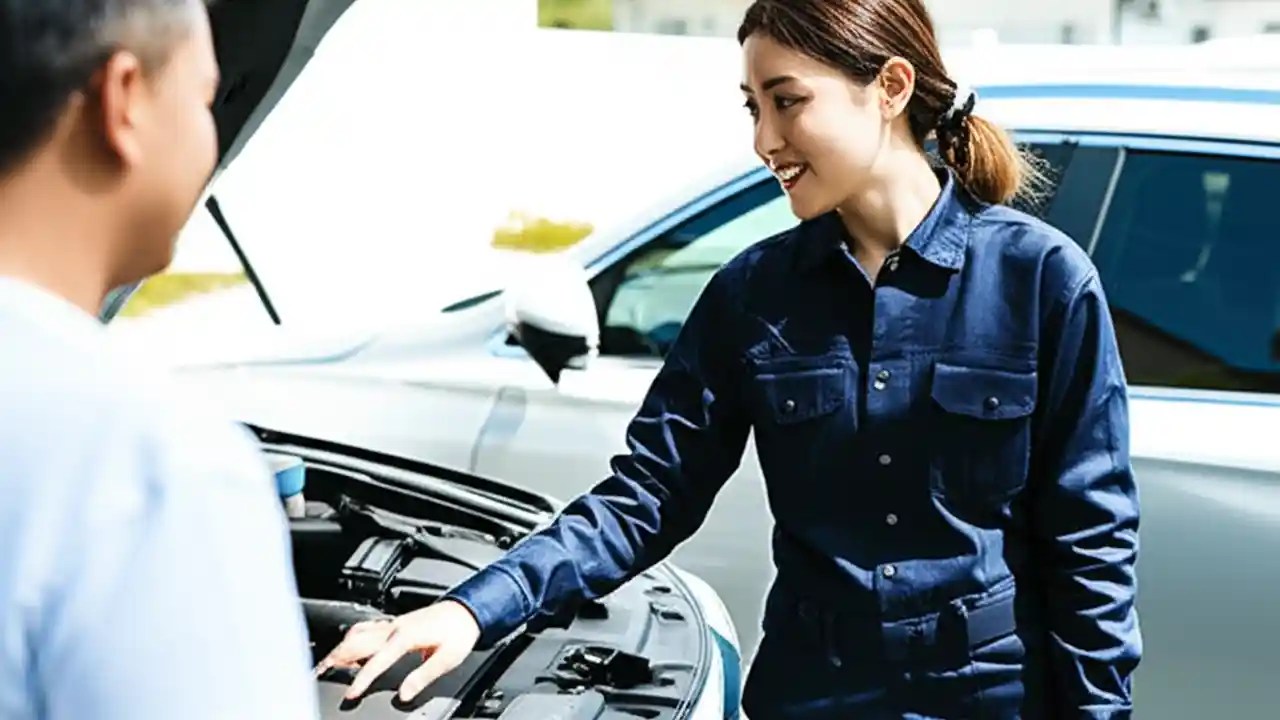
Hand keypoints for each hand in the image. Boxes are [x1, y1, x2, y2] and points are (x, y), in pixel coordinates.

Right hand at [313, 600, 480, 701]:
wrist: (467, 610)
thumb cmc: (459, 633)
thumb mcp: (447, 659)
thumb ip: (423, 677)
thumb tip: (404, 694)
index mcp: (406, 637)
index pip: (377, 660)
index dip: (362, 678)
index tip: (350, 693)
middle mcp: (395, 627)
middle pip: (357, 642)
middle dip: (336, 658)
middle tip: (318, 674)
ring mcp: (392, 623)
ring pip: (358, 634)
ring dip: (340, 648)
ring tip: (326, 663)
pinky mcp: (394, 623)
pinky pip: (366, 629)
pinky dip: (351, 639)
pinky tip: (347, 647)